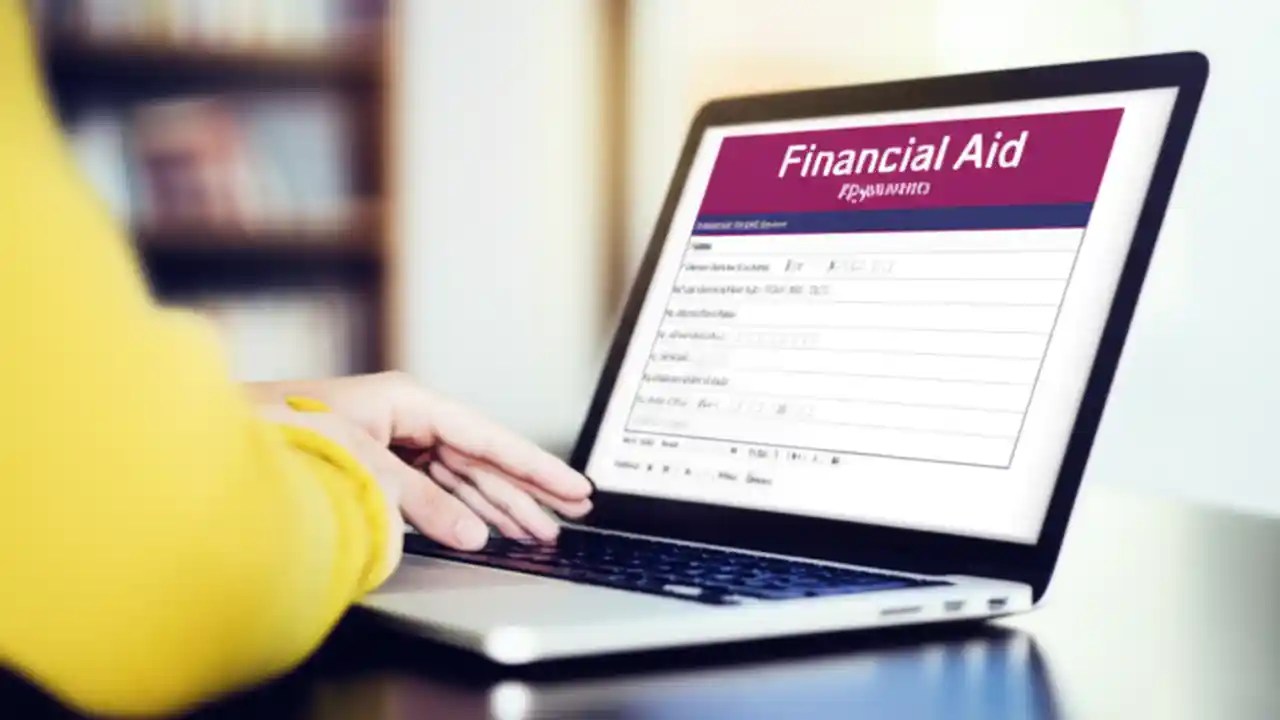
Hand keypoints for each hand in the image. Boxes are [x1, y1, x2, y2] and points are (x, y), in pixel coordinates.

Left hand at [249, 372, 593, 549]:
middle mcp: (404, 417)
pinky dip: (460, 510)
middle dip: (526, 489)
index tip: (574, 485)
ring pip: (459, 477)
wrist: (219, 440)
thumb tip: (473, 531)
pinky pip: (432, 489)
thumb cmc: (280, 431)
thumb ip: (422, 501)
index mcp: (407, 400)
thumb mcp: (363, 464)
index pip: (489, 437)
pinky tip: (483, 526)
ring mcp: (390, 442)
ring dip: (498, 505)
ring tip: (537, 530)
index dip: (536, 465)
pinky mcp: (374, 466)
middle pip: (481, 458)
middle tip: (570, 514)